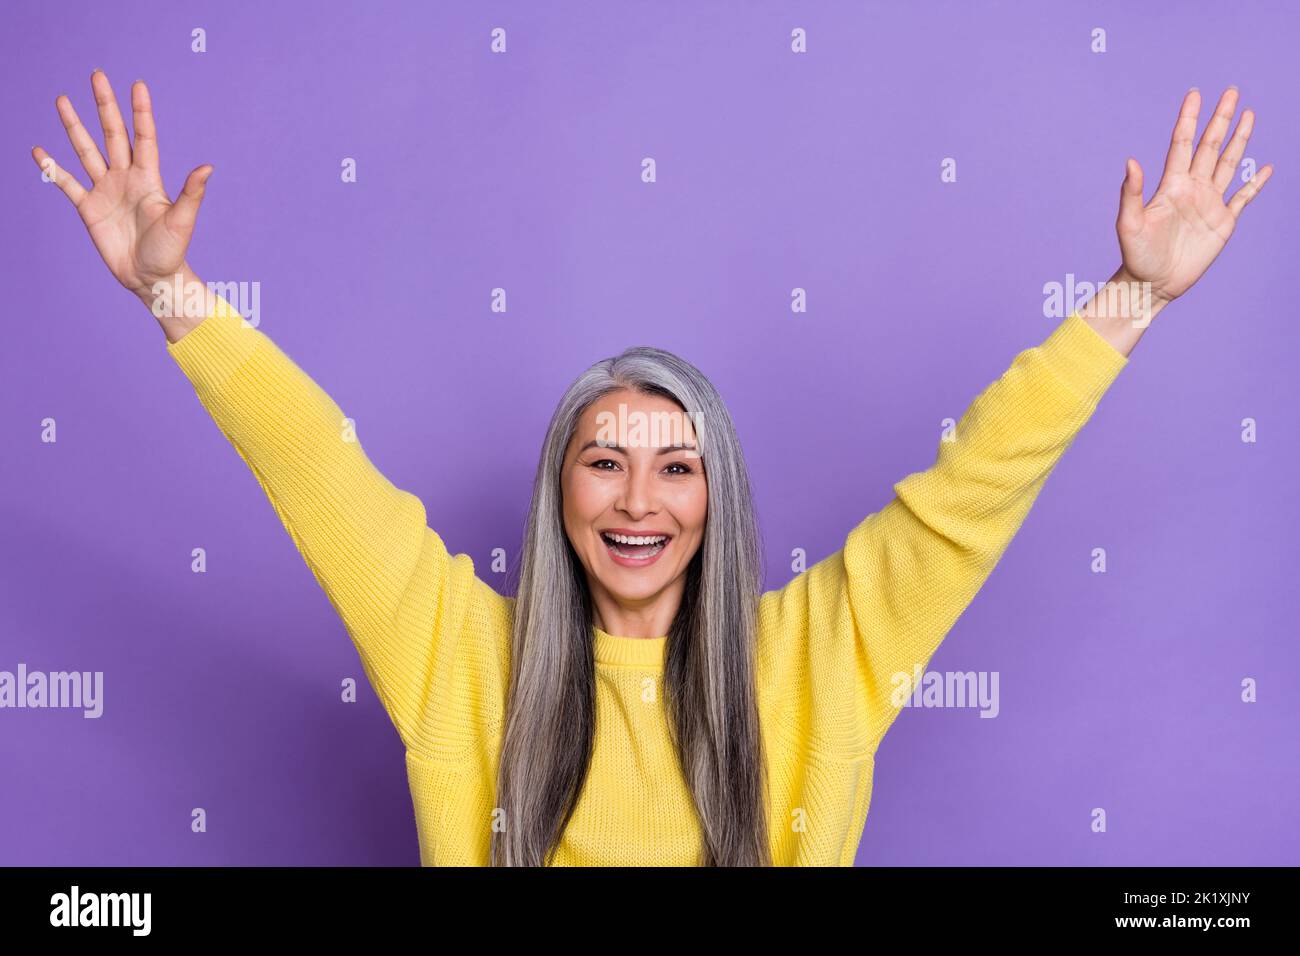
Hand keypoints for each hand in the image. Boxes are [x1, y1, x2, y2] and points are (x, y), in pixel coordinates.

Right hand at [31, 70, 212, 302]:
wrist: (151, 278)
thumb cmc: (171, 251)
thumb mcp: (183, 220)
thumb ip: (192, 192)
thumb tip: (208, 167)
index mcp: (149, 178)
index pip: (143, 137)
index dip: (140, 112)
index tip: (138, 85)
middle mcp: (125, 178)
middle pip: (113, 134)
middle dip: (104, 105)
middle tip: (97, 75)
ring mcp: (105, 191)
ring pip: (86, 151)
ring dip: (74, 126)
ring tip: (62, 100)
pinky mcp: (88, 208)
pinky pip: (66, 183)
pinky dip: (52, 168)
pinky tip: (39, 151)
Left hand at [1117, 86, 1272, 304]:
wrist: (1152, 283)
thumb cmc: (1135, 255)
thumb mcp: (1128, 224)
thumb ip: (1131, 193)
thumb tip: (1130, 161)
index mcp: (1171, 185)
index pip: (1182, 143)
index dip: (1189, 119)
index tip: (1195, 94)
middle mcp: (1192, 188)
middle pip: (1210, 146)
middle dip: (1221, 118)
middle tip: (1231, 91)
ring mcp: (1209, 203)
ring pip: (1228, 164)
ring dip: (1239, 140)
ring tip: (1249, 115)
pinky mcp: (1223, 223)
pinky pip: (1243, 198)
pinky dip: (1254, 183)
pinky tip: (1264, 168)